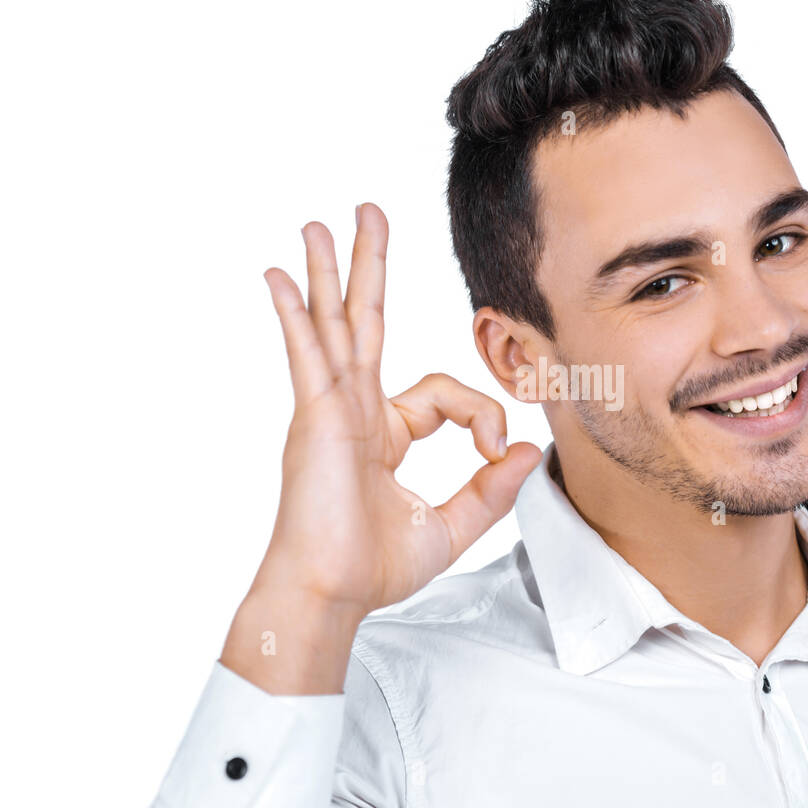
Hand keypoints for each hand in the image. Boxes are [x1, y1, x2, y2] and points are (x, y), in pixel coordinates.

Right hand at [255, 203, 542, 614]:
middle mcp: (354, 410)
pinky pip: (306, 354)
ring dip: (328, 271)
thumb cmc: (373, 567)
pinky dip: (294, 314)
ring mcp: (330, 409)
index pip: (444, 392)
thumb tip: (528, 451)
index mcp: (384, 431)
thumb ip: (492, 489)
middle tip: (369, 213)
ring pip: (334, 325)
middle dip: (368, 267)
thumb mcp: (452, 525)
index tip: (495, 450)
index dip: (481, 412)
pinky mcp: (314, 418)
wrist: (332, 594)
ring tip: (321, 223)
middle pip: (365, 322)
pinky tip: (279, 276)